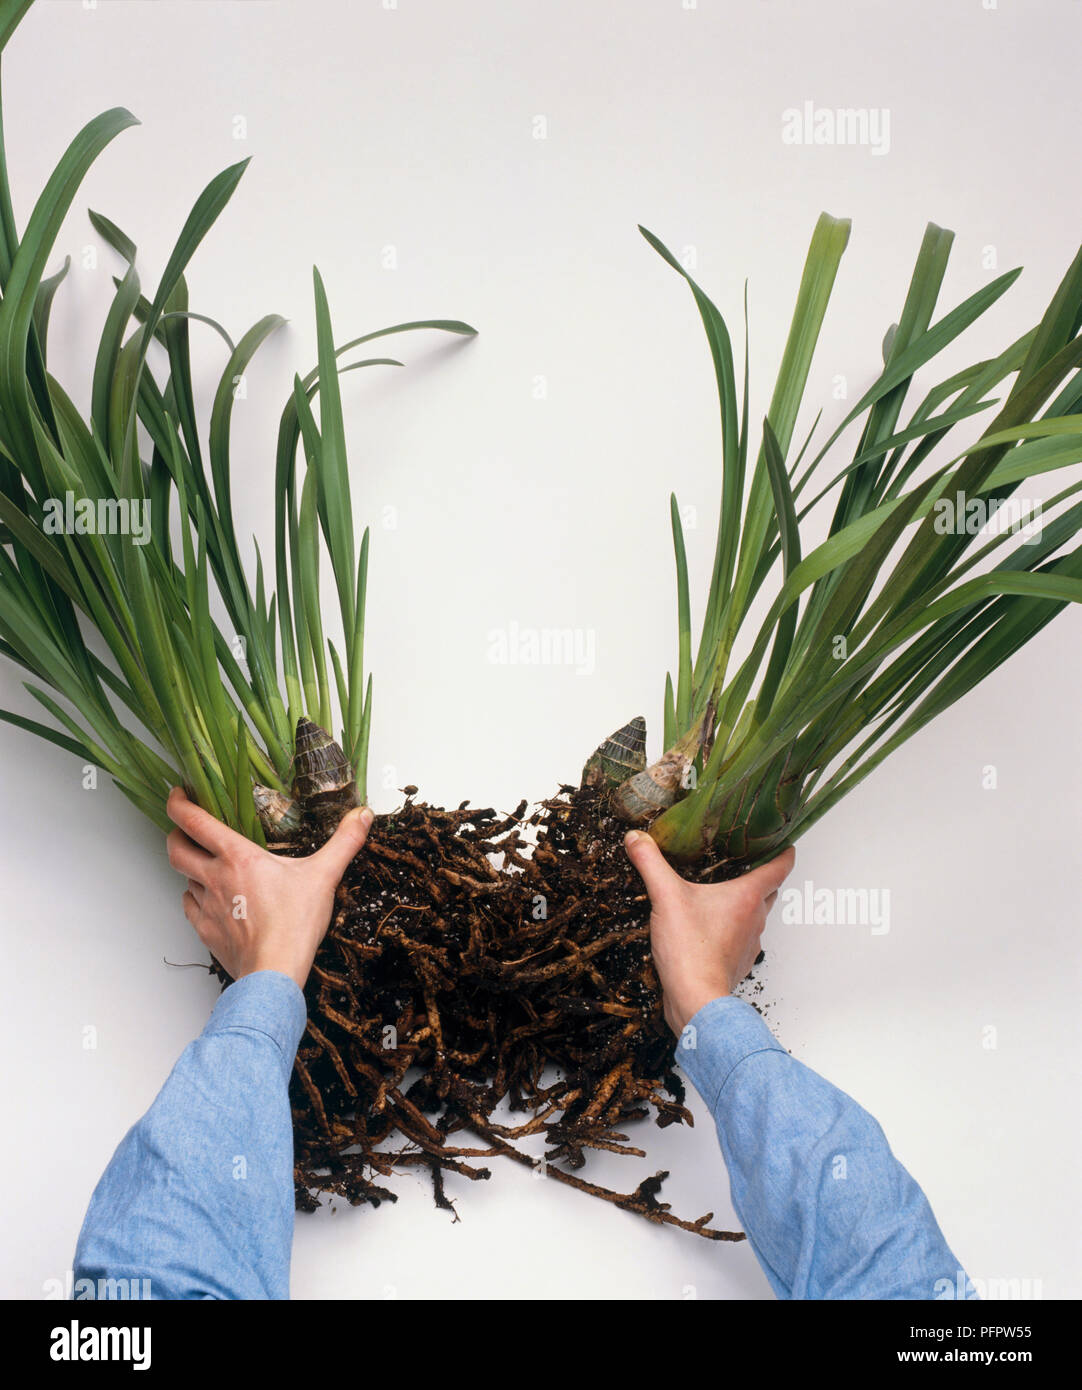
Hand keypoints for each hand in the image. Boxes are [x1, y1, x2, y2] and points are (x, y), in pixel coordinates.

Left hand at [166, 786, 373, 989]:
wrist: (274, 971)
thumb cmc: (295, 923)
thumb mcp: (324, 875)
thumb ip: (344, 842)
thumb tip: (363, 815)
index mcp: (237, 857)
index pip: (194, 822)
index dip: (178, 804)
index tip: (177, 794)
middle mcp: (214, 877)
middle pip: (175, 849)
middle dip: (174, 835)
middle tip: (182, 829)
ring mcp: (206, 906)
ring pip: (183, 879)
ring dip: (189, 870)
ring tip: (204, 866)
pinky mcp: (205, 931)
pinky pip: (190, 908)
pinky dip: (194, 899)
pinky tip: (209, 900)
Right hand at [624, 831, 795, 1035]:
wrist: (696, 999)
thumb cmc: (691, 951)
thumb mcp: (665, 897)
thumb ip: (650, 863)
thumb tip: (635, 838)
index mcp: (747, 896)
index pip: (780, 867)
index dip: (784, 852)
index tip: (785, 842)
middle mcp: (756, 919)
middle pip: (769, 891)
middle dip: (762, 877)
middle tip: (746, 863)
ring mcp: (750, 943)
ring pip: (755, 916)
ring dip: (744, 905)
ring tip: (721, 894)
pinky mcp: (738, 962)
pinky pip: (741, 939)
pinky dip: (731, 930)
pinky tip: (709, 928)